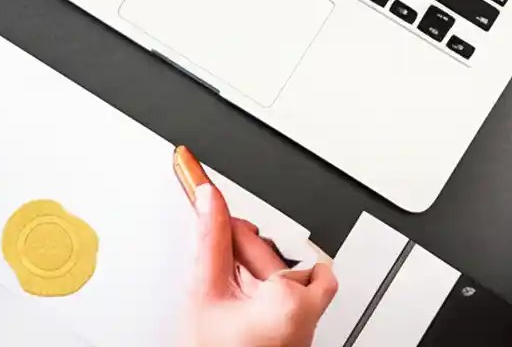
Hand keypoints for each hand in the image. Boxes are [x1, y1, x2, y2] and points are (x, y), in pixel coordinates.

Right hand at [184, 183, 337, 346]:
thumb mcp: (204, 294)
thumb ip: (209, 241)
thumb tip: (209, 201)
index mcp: (290, 298)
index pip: (250, 235)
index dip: (220, 212)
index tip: (202, 181)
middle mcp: (309, 309)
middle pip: (271, 251)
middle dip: (239, 247)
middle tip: (213, 244)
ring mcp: (309, 322)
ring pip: (286, 271)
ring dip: (256, 268)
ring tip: (227, 280)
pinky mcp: (302, 330)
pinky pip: (295, 293)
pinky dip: (269, 285)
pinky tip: (242, 292)